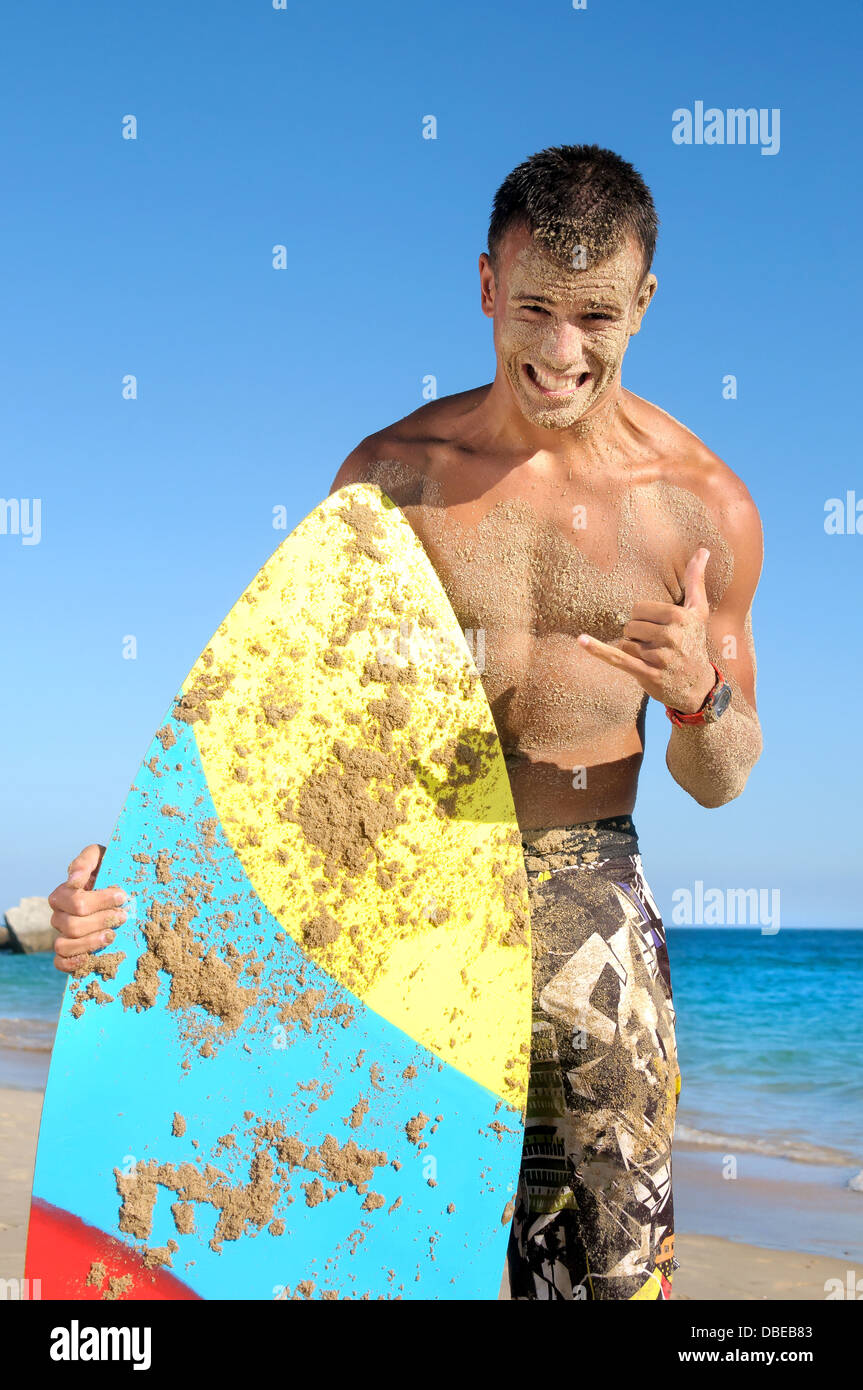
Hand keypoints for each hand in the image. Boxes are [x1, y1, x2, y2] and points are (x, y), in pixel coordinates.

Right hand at [48, 843, 126, 973]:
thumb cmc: (108, 869)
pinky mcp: (69, 951)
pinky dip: (71, 963)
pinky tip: (88, 958)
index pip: (75, 902)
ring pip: (64, 944)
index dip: (100, 901)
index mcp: (63, 894)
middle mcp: (59, 915)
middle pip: (72, 925)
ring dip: (90, 942)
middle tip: (123, 915)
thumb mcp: (100, 857)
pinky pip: (60, 962)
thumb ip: (85, 861)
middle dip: (101, 920)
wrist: (121, 887)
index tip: (122, 896)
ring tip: (112, 935)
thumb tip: (73, 880)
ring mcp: (63, 934)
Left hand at [577, 548, 715, 713]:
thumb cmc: (694, 642)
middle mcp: (671, 636)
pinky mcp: (647, 674)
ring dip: (633, 650)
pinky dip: (598, 649)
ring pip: (625, 642)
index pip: (638, 608)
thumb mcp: (698, 611)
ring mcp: (659, 656)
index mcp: (680, 616)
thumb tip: (702, 550)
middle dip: (638, 635)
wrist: (696, 686)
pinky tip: (581, 640)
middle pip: (630, 625)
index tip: (658, 628)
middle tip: (657, 646)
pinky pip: (617, 657)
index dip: (643, 619)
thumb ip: (696, 580)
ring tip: (653, 658)